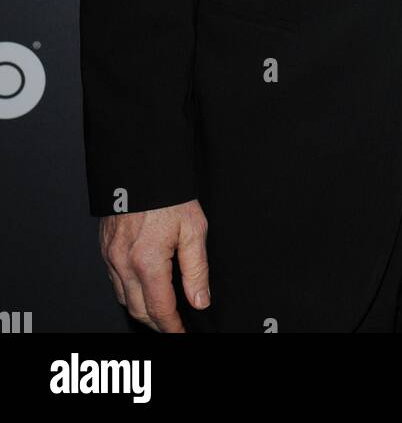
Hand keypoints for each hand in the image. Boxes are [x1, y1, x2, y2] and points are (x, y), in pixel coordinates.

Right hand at [99, 199, 209, 332]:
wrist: (141, 166)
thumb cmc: (168, 193)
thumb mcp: (194, 229)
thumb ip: (197, 270)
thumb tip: (199, 300)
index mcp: (147, 261)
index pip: (160, 309)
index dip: (173, 327)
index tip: (181, 333)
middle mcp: (124, 262)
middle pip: (138, 310)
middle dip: (157, 323)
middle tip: (173, 326)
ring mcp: (111, 256)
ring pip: (123, 298)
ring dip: (141, 309)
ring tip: (158, 311)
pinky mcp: (105, 247)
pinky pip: (114, 280)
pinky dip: (127, 291)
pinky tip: (141, 287)